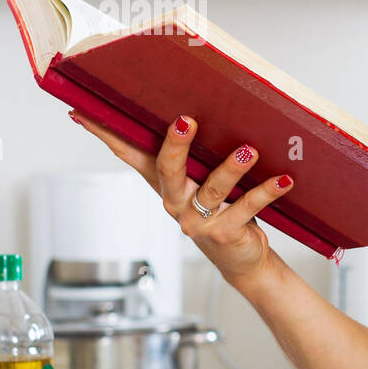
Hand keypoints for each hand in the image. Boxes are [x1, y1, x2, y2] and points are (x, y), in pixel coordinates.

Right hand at [68, 111, 293, 284]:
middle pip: (168, 170)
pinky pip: (247, 207)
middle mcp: (175, 202)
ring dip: (231, 167)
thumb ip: (187, 154)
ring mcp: (198, 220)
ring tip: (248, 149)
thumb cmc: (220, 210)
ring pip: (212, 188)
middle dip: (175, 145)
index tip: (83, 111)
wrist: (242, 258)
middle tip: (185, 120)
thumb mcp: (198, 181)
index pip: (129, 155)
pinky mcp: (225, 232)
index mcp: (165, 184)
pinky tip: (284, 179)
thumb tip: (181, 112)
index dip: (105, 135)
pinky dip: (267, 191)